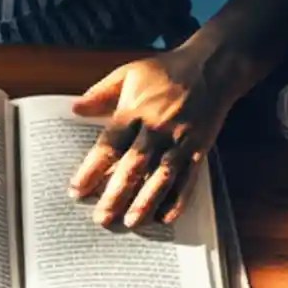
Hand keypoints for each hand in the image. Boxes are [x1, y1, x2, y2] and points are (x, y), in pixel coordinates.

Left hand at [68, 47, 244, 227]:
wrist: (214, 65)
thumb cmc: (167, 70)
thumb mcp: (129, 72)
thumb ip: (100, 92)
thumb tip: (73, 109)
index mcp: (135, 110)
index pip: (109, 145)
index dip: (91, 169)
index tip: (76, 190)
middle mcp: (157, 128)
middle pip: (133, 165)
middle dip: (116, 193)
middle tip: (101, 218)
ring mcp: (180, 140)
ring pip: (161, 175)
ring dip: (146, 201)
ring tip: (131, 222)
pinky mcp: (199, 148)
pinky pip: (189, 178)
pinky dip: (179, 199)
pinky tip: (167, 217)